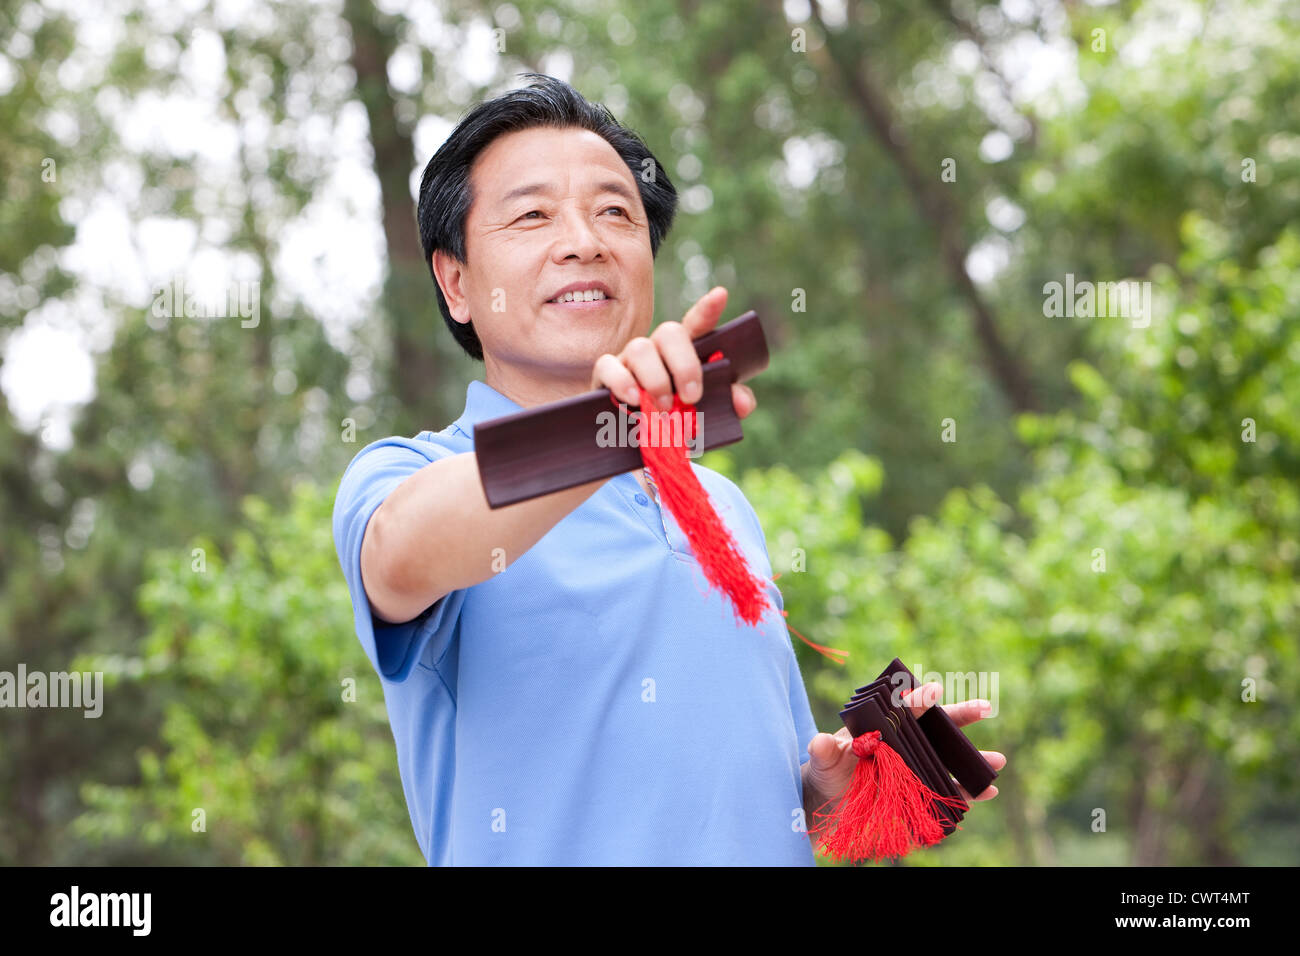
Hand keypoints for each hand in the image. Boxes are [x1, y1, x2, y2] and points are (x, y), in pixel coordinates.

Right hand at [589, 286, 755, 419]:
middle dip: (684, 363)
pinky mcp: (605, 374)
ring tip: (664, 407)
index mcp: (683, 353)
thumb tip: (743, 402)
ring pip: (640, 348)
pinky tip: (634, 400)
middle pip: (669, 332)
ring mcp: (629, 359)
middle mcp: (657, 349)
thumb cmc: (674, 419)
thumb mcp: (703, 413)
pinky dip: (622, 382)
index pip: (696, 324)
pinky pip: (608, 366)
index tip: (721, 295)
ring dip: (655, 379)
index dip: (707, 309)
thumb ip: (728, 403)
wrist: (636, 444)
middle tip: (692, 396)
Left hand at [804, 682, 1006, 805]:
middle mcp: (903, 741)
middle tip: (985, 706)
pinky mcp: (919, 790)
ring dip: (973, 759)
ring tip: (999, 761)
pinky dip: (967, 792)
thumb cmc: (828, 769)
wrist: (830, 798)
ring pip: (947, 758)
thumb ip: (823, 752)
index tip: (933, 691)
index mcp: (882, 724)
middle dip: (960, 717)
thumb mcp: (823, 761)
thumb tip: (819, 742)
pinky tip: (987, 792)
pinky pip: (947, 790)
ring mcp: (913, 765)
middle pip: (935, 726)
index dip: (917, 700)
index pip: (901, 708)